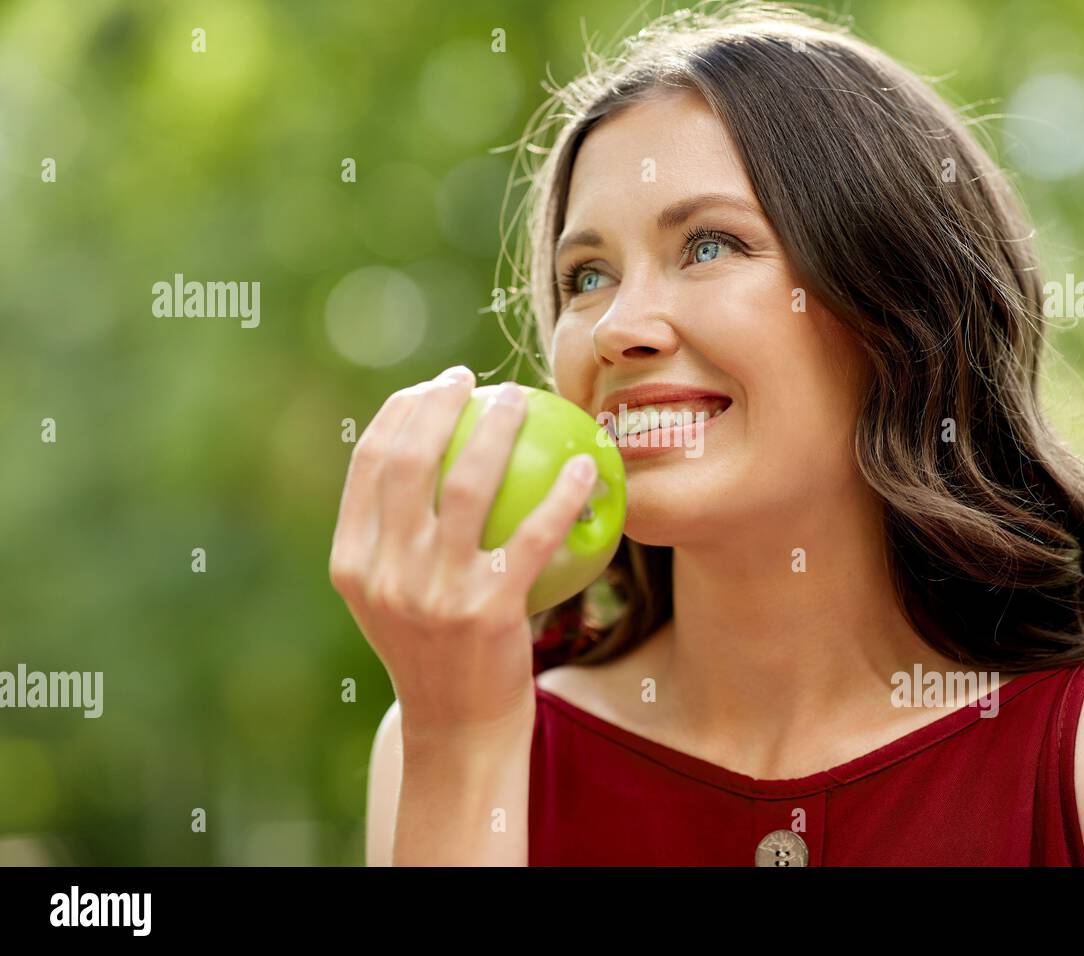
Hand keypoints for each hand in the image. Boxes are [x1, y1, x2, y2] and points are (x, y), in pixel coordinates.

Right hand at [328, 366, 597, 740]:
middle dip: (439, 404)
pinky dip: (562, 494)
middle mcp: (386, 574)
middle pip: (411, 461)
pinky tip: (584, 465)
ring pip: (468, 486)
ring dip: (498, 430)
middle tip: (473, 378)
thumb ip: (396, 535)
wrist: (457, 730)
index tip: (431, 386)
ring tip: (523, 399)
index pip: (370, 465)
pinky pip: (533, 535)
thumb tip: (428, 448)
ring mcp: (434, 594)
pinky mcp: (488, 612)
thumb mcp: (392, 596)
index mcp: (353, 562)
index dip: (400, 412)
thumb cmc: (434, 650)